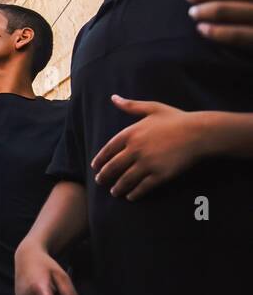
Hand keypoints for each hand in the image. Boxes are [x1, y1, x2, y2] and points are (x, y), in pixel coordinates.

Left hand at [90, 97, 206, 199]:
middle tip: (99, 182)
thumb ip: (130, 105)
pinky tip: (131, 197)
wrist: (199, 133)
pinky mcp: (160, 175)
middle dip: (104, 176)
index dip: (100, 159)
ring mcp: (147, 163)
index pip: (108, 149)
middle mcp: (135, 149)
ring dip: (118, 187)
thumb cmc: (177, 119)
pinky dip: (135, 193)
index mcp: (131, 133)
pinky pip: (143, 187)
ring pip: (126, 179)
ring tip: (114, 192)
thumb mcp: (152, 108)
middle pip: (114, 166)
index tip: (94, 166)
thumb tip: (113, 97)